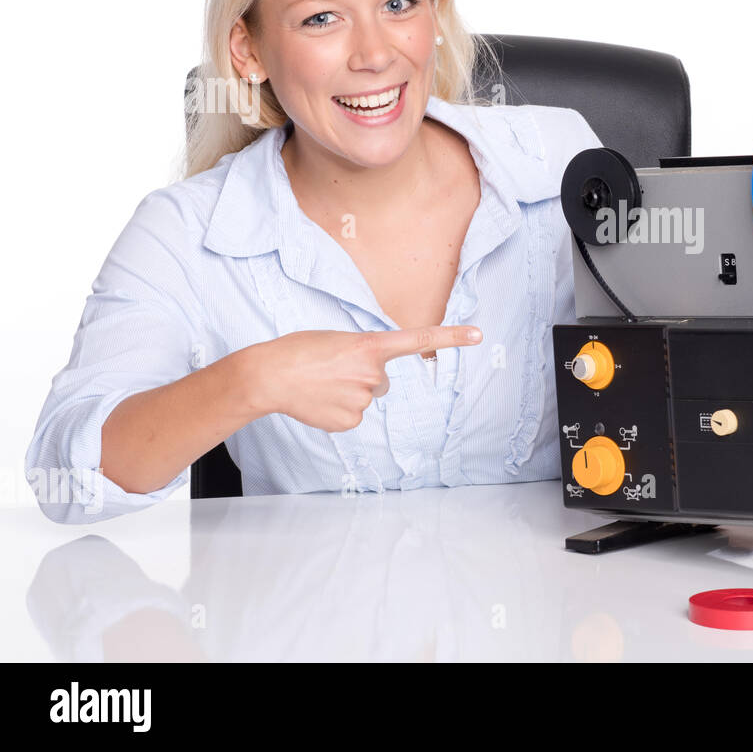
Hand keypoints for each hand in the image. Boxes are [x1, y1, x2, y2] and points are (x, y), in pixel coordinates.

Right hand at [247, 325, 481, 431]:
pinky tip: (320, 401)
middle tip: (334, 370)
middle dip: (363, 376)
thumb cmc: (299, 351)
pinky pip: (354, 415)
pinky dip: (339, 409)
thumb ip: (364, 354)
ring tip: (322, 384)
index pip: (420, 339)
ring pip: (368, 397)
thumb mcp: (337, 340)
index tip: (479, 335)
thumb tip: (373, 379)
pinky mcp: (352, 422)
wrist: (269, 376)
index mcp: (370, 345)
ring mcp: (364, 400)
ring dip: (349, 391)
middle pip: (383, 379)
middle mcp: (374, 373)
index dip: (452, 337)